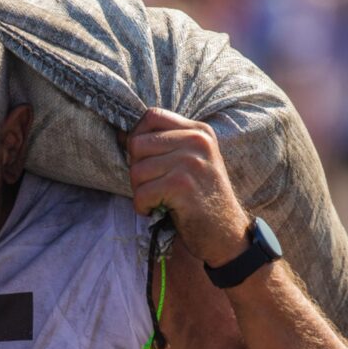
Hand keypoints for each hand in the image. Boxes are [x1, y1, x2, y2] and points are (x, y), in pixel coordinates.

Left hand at [124, 107, 250, 268]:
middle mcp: (196, 141)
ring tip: (158, 200)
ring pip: (136, 170)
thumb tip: (121, 135)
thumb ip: (165, 145)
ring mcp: (190, 162)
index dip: (137, 136)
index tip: (143, 159)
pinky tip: (158, 211)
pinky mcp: (181, 185)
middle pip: (138, 144)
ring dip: (140, 191)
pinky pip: (142, 193)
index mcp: (199, 131)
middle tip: (152, 186)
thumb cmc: (202, 199)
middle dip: (137, 169)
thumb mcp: (192, 162)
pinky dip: (143, 207)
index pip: (152, 116)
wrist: (226, 232)